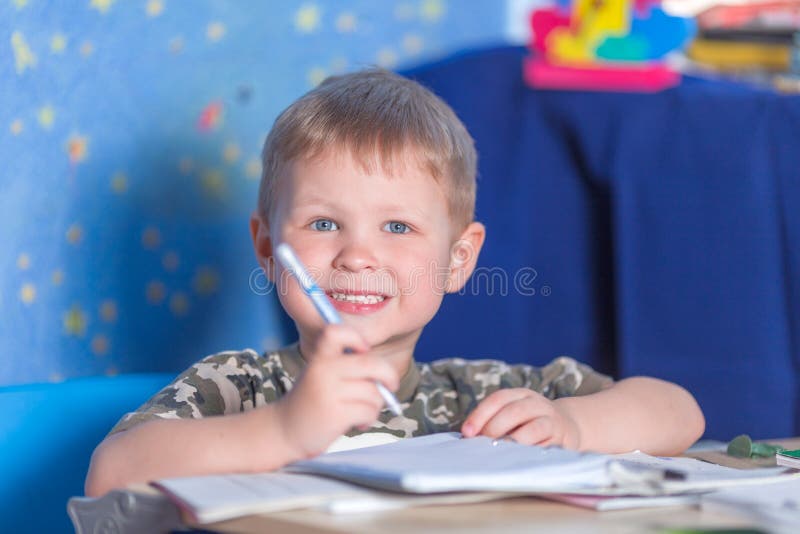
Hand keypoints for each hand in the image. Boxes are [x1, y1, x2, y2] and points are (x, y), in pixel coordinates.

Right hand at [275, 324, 399, 457]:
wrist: (284, 431)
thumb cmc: (310, 402)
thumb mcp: (320, 375)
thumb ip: (347, 368)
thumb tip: (386, 374)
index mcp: (319, 358)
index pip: (335, 332)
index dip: (355, 337)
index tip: (364, 350)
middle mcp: (323, 370)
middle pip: (371, 364)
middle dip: (389, 375)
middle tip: (391, 385)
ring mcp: (329, 392)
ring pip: (374, 392)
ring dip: (376, 404)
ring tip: (363, 411)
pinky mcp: (336, 414)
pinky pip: (369, 410)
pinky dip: (370, 418)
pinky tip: (359, 422)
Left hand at [460, 388, 580, 448]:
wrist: (568, 426)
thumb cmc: (529, 424)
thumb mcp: (513, 415)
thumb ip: (493, 422)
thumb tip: (469, 438)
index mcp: (520, 394)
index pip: (498, 399)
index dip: (480, 415)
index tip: (466, 433)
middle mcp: (537, 403)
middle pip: (514, 411)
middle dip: (494, 429)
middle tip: (482, 445)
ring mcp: (551, 420)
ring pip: (533, 428)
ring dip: (514, 442)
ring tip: (500, 452)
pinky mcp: (562, 439)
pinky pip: (546, 446)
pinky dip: (531, 453)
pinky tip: (518, 460)